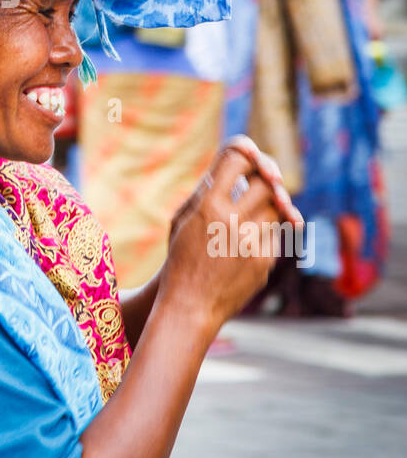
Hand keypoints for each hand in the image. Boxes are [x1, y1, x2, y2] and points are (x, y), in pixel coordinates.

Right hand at [160, 135, 302, 336]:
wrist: (190, 306)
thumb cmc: (182, 259)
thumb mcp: (183, 219)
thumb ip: (208, 191)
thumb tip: (233, 163)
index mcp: (207, 207)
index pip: (237, 160)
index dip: (246, 152)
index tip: (247, 156)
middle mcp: (231, 222)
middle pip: (266, 182)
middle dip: (266, 178)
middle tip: (263, 178)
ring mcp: (251, 242)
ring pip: (276, 208)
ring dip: (269, 205)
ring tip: (252, 212)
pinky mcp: (265, 261)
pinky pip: (275, 234)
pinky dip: (265, 232)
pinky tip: (247, 243)